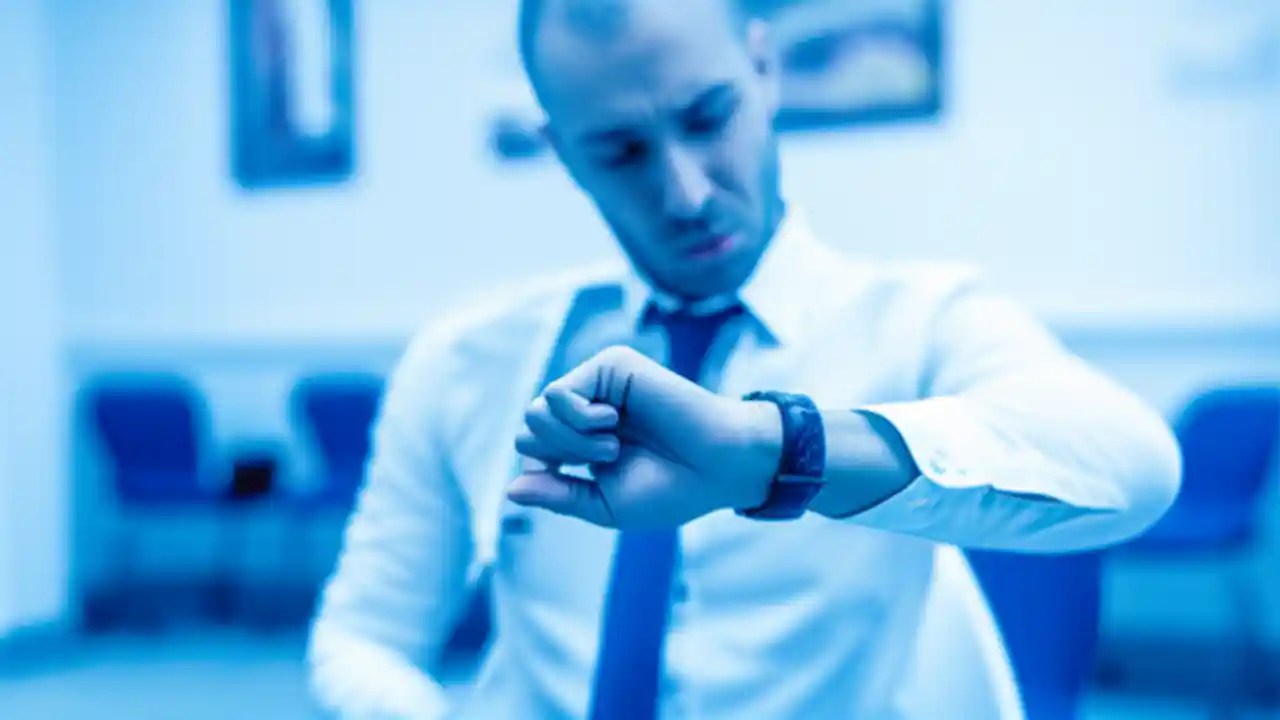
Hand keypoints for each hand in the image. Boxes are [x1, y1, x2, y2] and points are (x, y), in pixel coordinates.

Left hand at [508, 345, 781, 527]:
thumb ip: (558, 496)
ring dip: (571, 440)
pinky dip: (580, 419)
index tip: (588, 480)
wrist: (719, 467)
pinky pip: (559, 394)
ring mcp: (597, 384)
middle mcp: (587, 409)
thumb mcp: (604, 506)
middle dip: (559, 456)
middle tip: (607, 459)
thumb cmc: (672, 489)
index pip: (530, 449)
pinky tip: (614, 421)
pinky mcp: (610, 365)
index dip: (546, 472)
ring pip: (537, 411)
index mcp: (583, 441)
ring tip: (613, 444)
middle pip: (528, 430)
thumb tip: (510, 490)